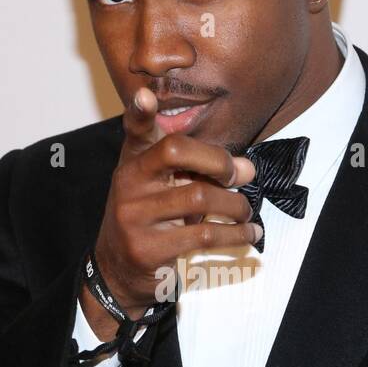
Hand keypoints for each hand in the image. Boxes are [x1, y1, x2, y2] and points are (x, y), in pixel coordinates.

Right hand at [79, 85, 259, 340]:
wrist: (118, 271)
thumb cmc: (150, 221)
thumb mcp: (164, 188)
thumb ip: (201, 171)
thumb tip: (247, 168)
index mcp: (133, 162)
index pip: (135, 131)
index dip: (140, 112)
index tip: (146, 95)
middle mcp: (129, 183)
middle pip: (175, 152)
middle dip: (217, 160)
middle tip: (237, 175)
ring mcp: (135, 216)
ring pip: (199, 197)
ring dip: (235, 206)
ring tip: (245, 212)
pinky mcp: (149, 248)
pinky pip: (204, 236)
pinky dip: (236, 235)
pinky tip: (248, 234)